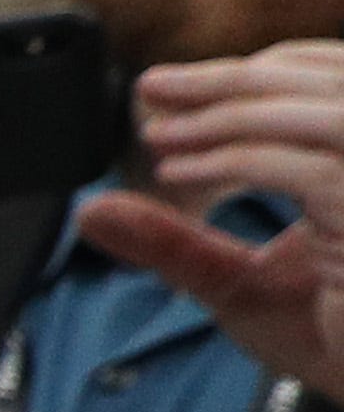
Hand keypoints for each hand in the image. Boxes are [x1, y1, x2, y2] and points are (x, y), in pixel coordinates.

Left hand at [87, 40, 343, 406]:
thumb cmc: (325, 339)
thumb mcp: (233, 280)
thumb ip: (172, 240)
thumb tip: (92, 210)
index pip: (324, 79)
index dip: (248, 71)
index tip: (167, 85)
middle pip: (318, 83)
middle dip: (227, 82)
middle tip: (152, 90)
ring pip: (312, 114)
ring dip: (227, 117)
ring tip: (160, 135)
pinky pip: (303, 170)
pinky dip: (233, 161)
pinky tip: (178, 172)